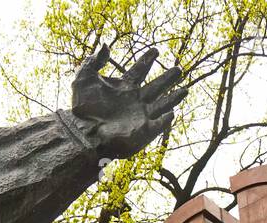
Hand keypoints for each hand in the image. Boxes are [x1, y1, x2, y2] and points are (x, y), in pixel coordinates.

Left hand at [71, 45, 185, 159]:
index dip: (147, 60)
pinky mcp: (142, 131)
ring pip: (162, 105)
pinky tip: (172, 113)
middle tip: (179, 68)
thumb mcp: (83, 79)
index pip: (139, 70)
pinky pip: (158, 125)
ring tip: (185, 90)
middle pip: (156, 86)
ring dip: (173, 98)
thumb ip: (93, 61)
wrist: (82, 132)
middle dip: (168, 77)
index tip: (156, 50)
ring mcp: (140, 116)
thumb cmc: (81, 108)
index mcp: (123, 87)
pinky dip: (165, 120)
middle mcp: (135, 100)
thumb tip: (106, 46)